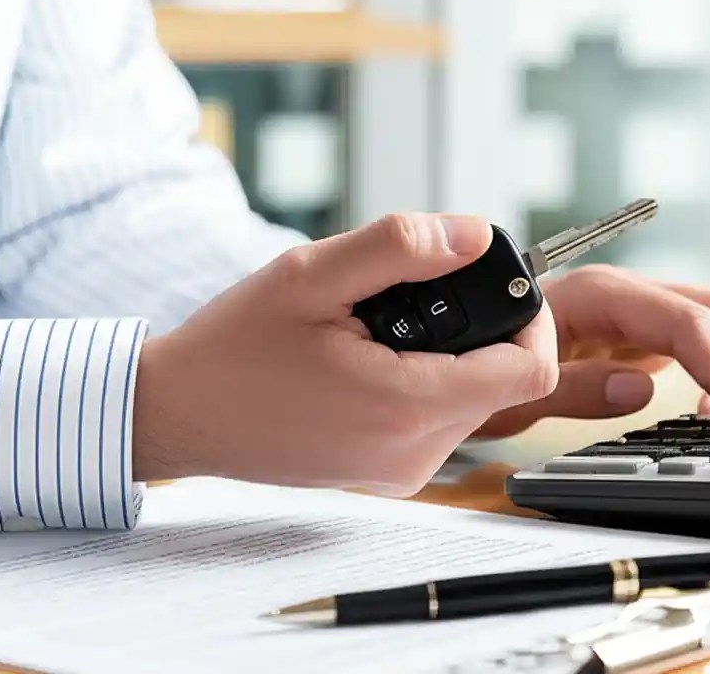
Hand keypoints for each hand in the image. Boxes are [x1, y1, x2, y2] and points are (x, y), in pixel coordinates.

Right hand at [132, 213, 557, 495]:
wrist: (178, 415)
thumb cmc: (233, 348)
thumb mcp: (312, 274)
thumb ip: (401, 247)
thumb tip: (475, 234)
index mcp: (407, 408)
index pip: (530, 371)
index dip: (531, 320)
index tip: (499, 285)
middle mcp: (414, 454)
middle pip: (505, 383)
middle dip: (481, 330)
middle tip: (421, 294)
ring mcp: (402, 472)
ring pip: (475, 401)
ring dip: (452, 355)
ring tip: (383, 327)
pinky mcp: (387, 475)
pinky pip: (440, 421)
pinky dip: (426, 382)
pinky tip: (372, 359)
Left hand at [473, 264, 709, 439]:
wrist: (458, 343)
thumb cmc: (476, 357)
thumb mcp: (511, 385)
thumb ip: (572, 385)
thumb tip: (644, 390)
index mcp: (600, 295)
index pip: (688, 324)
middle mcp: (629, 293)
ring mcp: (640, 311)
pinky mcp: (644, 332)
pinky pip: (704, 341)